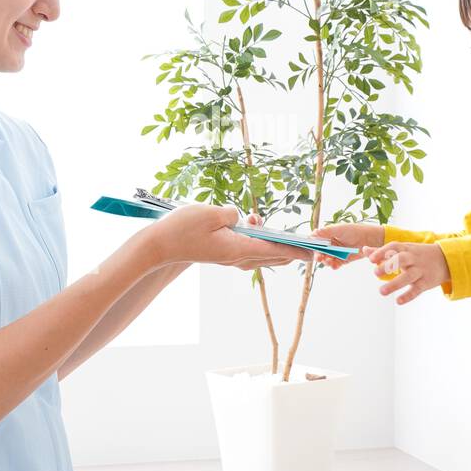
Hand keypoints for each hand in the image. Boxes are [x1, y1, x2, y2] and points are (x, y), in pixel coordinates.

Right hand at [156, 204, 313, 269]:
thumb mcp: (212, 212)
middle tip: (309, 247)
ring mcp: (228, 258)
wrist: (158, 246)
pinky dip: (258, 243)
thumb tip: (242, 218)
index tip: (312, 252)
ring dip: (274, 247)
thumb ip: (234, 213)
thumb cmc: (182, 228)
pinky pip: (247, 251)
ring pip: (260, 255)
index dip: (295, 249)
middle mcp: (236, 257)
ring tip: (286, 237)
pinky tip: (255, 228)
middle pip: (271, 256)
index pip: (274, 249)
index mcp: (238, 249)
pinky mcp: (220, 254)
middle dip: (291, 252)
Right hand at [307, 222, 384, 269]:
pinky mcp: (342, 260)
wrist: (369, 239)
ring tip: (328, 261)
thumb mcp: (339, 229)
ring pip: (327, 259)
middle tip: (318, 258)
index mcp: (328, 236)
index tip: (311, 248)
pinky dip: (333, 265)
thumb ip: (326, 232)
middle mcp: (331, 245)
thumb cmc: (354, 231)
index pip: (317, 241)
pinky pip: (335, 264)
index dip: (313, 245)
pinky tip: (334, 265)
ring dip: (326, 261)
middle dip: (318, 255)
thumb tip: (313, 233)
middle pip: (320, 252)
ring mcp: (336, 253)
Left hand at [362, 241, 450, 304]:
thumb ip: (382, 251)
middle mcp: (413, 259)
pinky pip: (417, 289)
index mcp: (406, 249)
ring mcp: (420, 271)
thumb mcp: (403, 249)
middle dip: (388, 265)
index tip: (370, 258)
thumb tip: (364, 250)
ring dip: (395, 284)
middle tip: (375, 273)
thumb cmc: (418, 254)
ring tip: (382, 291)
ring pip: (408, 276)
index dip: (382, 252)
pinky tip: (398, 301)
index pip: (393, 247)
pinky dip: (408, 295)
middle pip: (401, 260)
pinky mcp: (426, 282)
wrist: (446, 259)